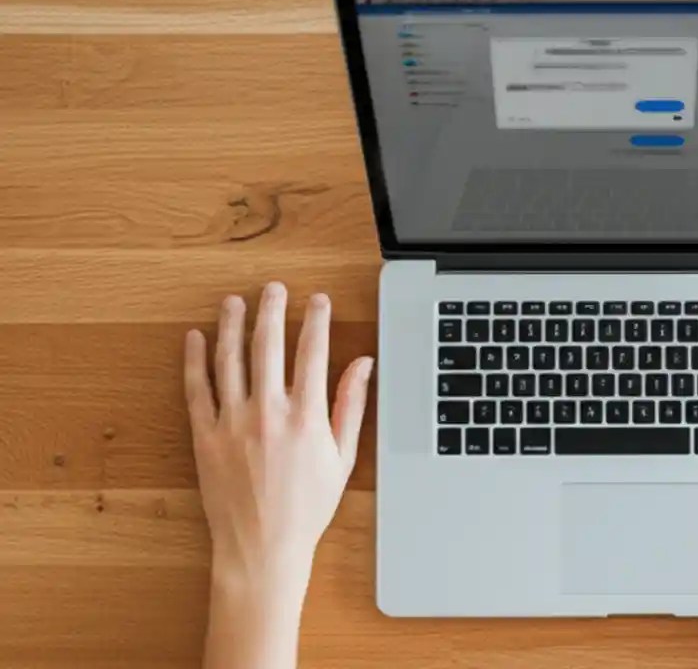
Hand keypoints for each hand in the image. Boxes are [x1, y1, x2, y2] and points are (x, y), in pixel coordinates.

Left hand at [184, 282, 372, 668]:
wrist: (262, 548)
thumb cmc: (307, 508)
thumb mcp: (343, 458)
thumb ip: (351, 406)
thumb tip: (362, 366)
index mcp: (307, 417)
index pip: (313, 353)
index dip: (316, 321)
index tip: (317, 301)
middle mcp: (268, 413)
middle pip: (270, 346)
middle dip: (273, 310)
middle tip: (274, 289)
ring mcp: (232, 423)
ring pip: (231, 360)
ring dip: (232, 325)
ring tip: (234, 302)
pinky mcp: (204, 437)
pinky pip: (197, 389)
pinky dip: (195, 361)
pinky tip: (196, 339)